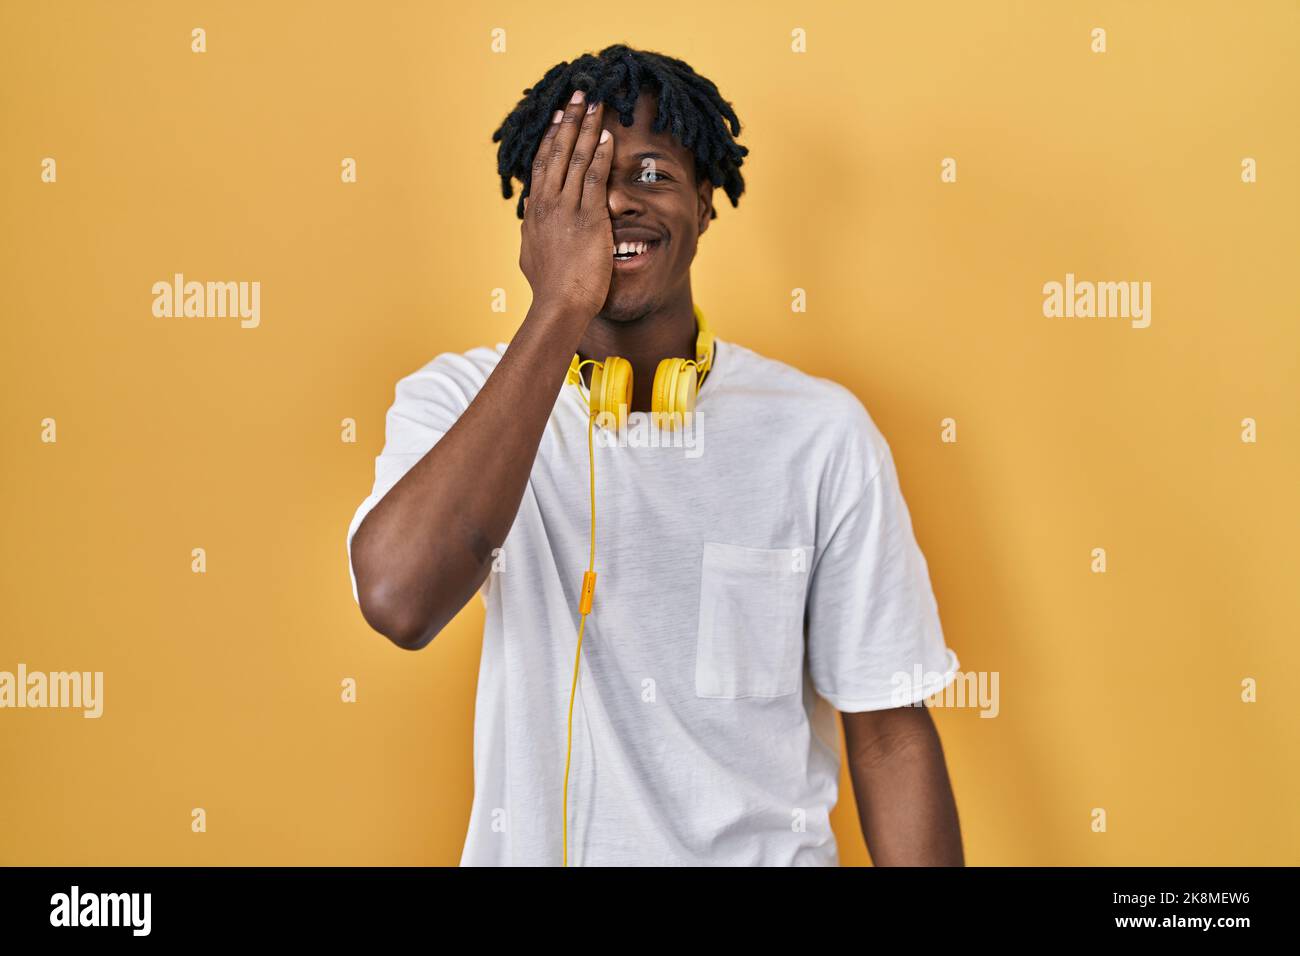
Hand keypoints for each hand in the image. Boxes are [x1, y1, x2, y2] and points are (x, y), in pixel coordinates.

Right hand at [519, 91, 614, 320]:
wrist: (559, 305)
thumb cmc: (549, 289)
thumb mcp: (531, 255)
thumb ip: (532, 233)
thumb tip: (530, 218)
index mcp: (535, 211)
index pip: (542, 164)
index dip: (550, 137)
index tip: (558, 117)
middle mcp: (548, 203)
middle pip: (556, 151)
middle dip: (569, 120)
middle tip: (577, 94)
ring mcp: (567, 208)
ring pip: (575, 158)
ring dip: (587, 127)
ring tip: (595, 103)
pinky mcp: (589, 217)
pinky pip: (594, 177)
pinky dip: (600, 154)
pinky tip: (607, 136)